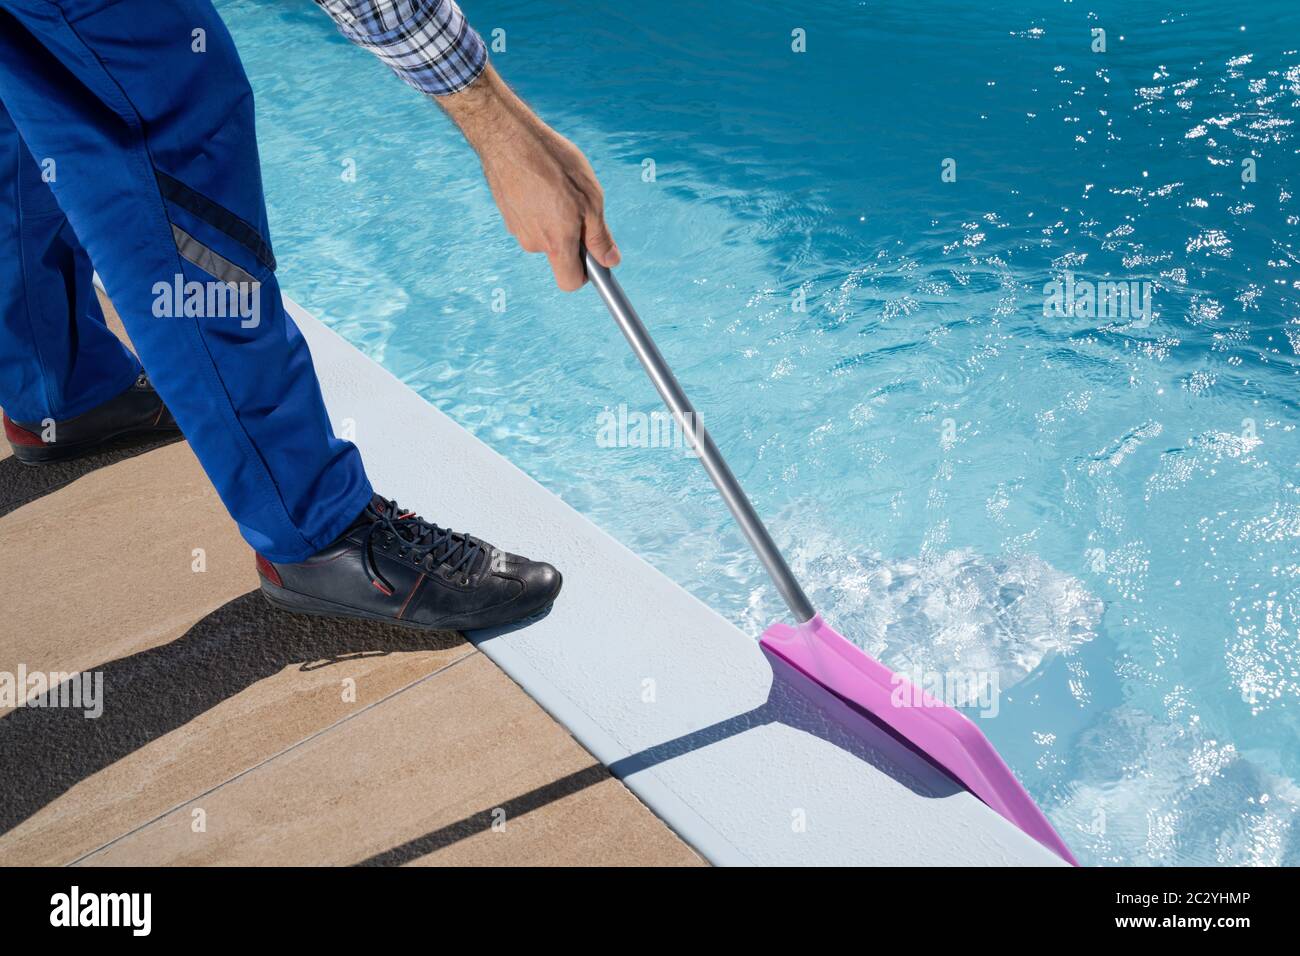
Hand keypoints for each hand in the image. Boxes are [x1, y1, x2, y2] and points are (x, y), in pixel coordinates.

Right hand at [437, 65, 619, 290]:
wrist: (508, 137)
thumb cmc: (554, 164)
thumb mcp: (590, 199)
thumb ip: (599, 236)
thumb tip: (610, 261)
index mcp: (556, 242)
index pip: (571, 282)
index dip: (586, 274)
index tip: (594, 256)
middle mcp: (533, 242)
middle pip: (559, 254)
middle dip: (572, 238)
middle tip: (578, 204)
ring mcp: (516, 228)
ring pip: (545, 234)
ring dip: (556, 218)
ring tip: (557, 185)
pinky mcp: (507, 212)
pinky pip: (531, 218)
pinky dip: (539, 206)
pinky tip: (542, 181)